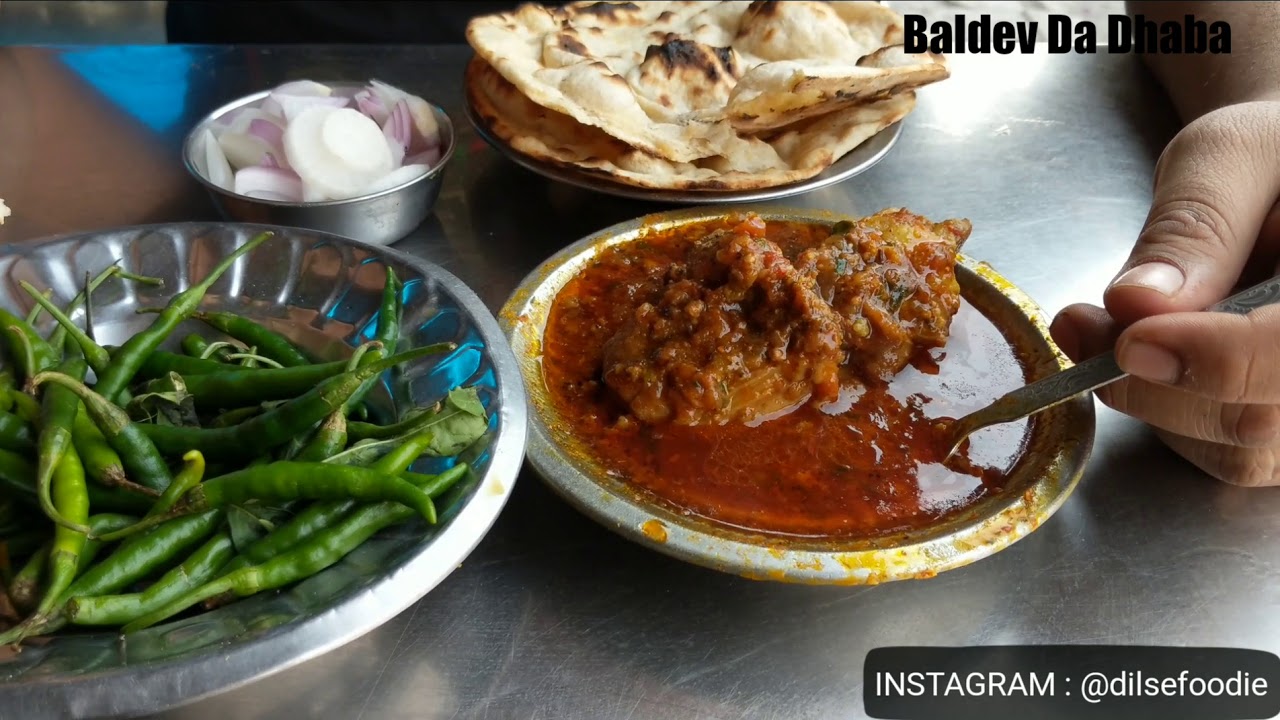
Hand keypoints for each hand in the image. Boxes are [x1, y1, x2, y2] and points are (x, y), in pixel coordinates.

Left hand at [1050, 101, 1279, 485]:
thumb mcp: (1232, 154)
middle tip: (1080, 325)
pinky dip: (1165, 413)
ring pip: (1239, 450)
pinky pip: (1225, 454)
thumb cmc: (1272, 153)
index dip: (1214, 359)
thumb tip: (1136, 301)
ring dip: (1149, 401)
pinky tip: (1135, 356)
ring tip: (1097, 330)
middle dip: (1153, 382)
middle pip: (1259, 418)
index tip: (1128, 336)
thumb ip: (1194, 223)